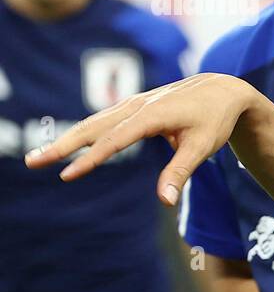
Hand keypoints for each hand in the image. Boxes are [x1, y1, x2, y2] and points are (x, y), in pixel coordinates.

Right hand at [24, 73, 258, 205]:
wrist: (222, 90)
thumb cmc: (213, 120)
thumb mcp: (202, 147)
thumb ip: (179, 173)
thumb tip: (165, 202)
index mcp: (152, 115)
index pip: (115, 140)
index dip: (90, 158)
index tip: (67, 174)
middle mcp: (137, 105)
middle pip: (93, 127)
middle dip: (62, 145)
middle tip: (34, 161)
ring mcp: (133, 103)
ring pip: (93, 122)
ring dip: (66, 138)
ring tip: (38, 157)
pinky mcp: (133, 105)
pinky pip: (102, 119)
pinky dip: (81, 131)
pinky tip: (65, 145)